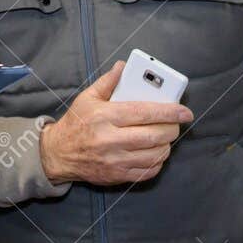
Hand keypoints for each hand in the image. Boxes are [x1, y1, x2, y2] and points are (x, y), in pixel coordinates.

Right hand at [39, 60, 193, 186]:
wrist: (58, 154)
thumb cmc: (76, 124)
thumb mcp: (87, 98)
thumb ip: (108, 82)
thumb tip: (124, 67)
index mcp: (105, 117)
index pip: (145, 113)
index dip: (169, 112)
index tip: (184, 111)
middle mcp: (110, 140)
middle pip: (154, 136)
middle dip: (172, 129)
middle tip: (176, 124)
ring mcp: (115, 160)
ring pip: (154, 155)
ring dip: (166, 146)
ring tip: (164, 137)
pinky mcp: (117, 175)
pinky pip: (147, 171)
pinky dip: (157, 162)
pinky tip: (154, 153)